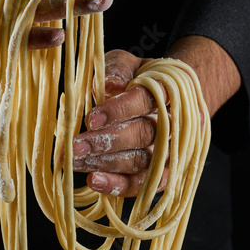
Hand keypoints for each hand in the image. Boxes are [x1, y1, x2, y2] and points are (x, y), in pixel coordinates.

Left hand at [70, 35, 240, 197]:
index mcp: (168, 90)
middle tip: (74, 147)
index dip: (118, 110)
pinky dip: (119, 185)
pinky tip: (94, 181)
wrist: (167, 96)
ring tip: (75, 162)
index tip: (90, 119)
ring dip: (106, 164)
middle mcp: (175, 122)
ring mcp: (172, 150)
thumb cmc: (138, 78)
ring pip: (143, 161)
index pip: (145, 99)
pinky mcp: (164, 173)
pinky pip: (145, 184)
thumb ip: (117, 70)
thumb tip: (107, 85)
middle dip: (106, 142)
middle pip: (144, 134)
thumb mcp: (127, 63)